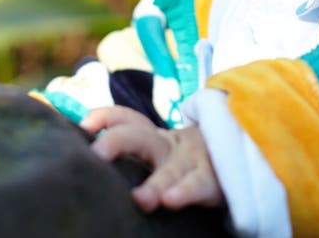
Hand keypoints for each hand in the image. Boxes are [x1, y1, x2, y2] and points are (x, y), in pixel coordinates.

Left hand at [80, 106, 224, 212]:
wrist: (236, 154)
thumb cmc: (182, 160)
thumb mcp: (158, 149)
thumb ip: (130, 150)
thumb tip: (83, 151)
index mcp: (151, 137)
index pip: (126, 118)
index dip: (105, 117)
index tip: (84, 125)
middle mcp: (166, 145)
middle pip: (139, 137)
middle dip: (117, 141)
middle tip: (97, 154)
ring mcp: (189, 161)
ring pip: (168, 169)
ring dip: (154, 183)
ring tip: (140, 200)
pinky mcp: (209, 180)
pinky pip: (196, 186)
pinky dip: (184, 192)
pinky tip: (171, 201)